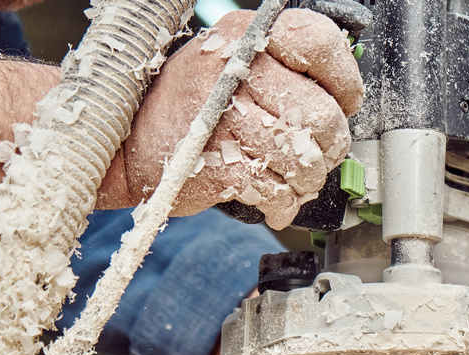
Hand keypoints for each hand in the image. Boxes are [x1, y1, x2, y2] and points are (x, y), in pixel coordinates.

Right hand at [116, 9, 363, 228]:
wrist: (124, 145)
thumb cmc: (187, 108)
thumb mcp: (230, 66)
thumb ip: (282, 71)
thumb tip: (339, 99)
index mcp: (247, 36)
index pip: (318, 43)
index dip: (344, 81)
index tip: (344, 103)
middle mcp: (233, 68)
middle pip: (319, 111)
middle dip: (330, 146)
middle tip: (318, 155)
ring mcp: (221, 116)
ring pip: (301, 157)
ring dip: (307, 180)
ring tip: (295, 181)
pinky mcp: (214, 163)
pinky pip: (275, 189)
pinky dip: (283, 203)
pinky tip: (275, 200)